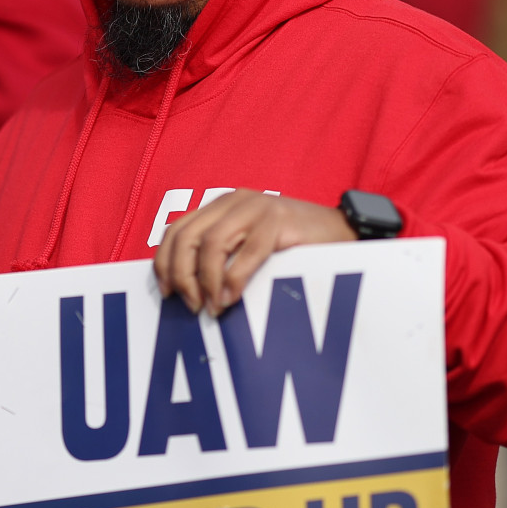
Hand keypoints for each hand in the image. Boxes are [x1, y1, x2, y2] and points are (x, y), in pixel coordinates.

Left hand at [153, 191, 354, 314]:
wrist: (342, 230)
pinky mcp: (278, 220)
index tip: (167, 293)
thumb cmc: (292, 246)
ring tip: (213, 306)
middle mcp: (233, 201)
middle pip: (187, 237)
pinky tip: (231, 298)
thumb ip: (220, 256)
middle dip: (182, 275)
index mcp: (221, 205)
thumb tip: (187, 290)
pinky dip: (234, 278)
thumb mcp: (247, 245)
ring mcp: (256, 207)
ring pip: (212, 243)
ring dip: (207, 280)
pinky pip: (247, 251)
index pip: (176, 230)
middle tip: (192, 305)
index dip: (164, 262)